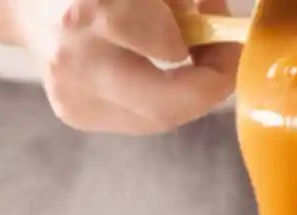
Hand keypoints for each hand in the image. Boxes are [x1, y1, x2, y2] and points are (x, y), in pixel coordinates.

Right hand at [13, 0, 242, 133]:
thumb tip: (219, 24)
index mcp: (88, 13)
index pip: (168, 47)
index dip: (207, 42)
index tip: (223, 28)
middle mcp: (76, 61)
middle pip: (164, 105)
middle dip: (208, 88)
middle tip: (225, 62)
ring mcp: (71, 94)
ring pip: (156, 118)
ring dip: (187, 93)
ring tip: (191, 57)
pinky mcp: (73, 112)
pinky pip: (137, 117)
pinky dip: (158, 94)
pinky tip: (153, 67)